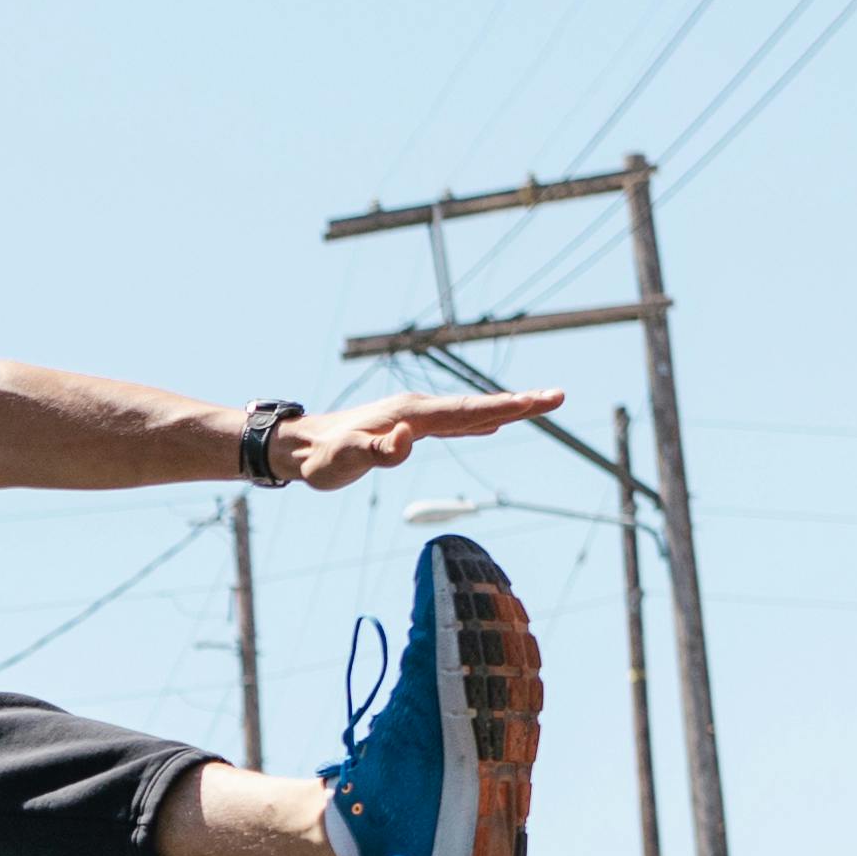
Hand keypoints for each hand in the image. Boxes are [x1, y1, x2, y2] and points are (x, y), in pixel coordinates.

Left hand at [280, 389, 565, 489]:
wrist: (298, 448)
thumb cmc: (322, 457)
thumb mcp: (346, 459)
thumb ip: (377, 450)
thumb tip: (406, 440)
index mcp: (411, 414)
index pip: (467, 411)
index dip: (504, 408)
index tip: (537, 402)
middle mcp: (416, 410)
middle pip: (476, 407)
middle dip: (518, 403)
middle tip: (558, 396)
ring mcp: (413, 417)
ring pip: (468, 413)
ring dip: (504, 410)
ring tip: (537, 405)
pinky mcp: (407, 429)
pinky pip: (453, 424)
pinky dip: (478, 422)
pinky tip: (491, 426)